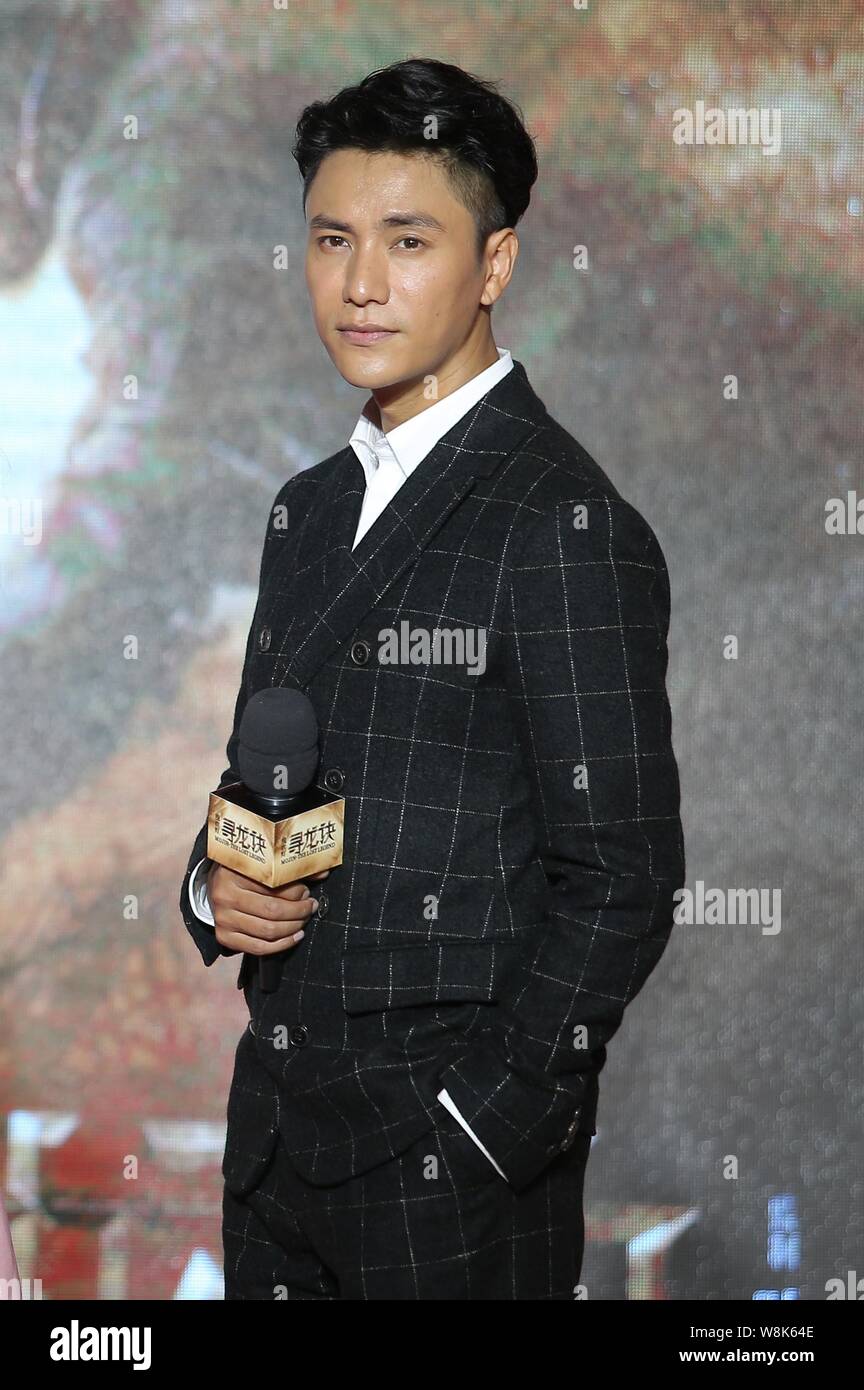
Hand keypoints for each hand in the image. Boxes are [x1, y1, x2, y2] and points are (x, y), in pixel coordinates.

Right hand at [207, 863, 329, 955]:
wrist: (215, 887)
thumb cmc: (245, 873)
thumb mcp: (262, 863)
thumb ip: (292, 867)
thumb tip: (324, 872)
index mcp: (234, 872)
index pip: (273, 885)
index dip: (297, 890)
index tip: (308, 891)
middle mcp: (225, 895)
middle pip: (273, 910)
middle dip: (299, 911)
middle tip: (310, 906)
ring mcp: (223, 919)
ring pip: (268, 931)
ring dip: (293, 927)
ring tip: (304, 919)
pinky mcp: (224, 937)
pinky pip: (258, 948)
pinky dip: (282, 945)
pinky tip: (296, 936)